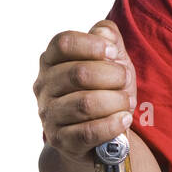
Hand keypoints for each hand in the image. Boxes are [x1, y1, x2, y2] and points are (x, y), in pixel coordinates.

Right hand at [34, 20, 136, 160]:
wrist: (98, 135)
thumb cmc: (105, 90)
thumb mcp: (112, 61)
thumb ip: (109, 40)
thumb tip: (104, 32)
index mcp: (51, 61)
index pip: (64, 43)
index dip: (92, 45)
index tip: (113, 53)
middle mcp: (44, 86)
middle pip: (78, 73)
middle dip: (112, 76)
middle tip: (126, 80)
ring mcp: (49, 114)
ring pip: (85, 103)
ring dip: (116, 101)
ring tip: (128, 102)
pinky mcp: (61, 140)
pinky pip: (89, 131)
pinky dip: (113, 124)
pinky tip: (125, 119)